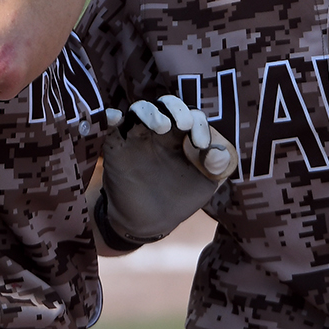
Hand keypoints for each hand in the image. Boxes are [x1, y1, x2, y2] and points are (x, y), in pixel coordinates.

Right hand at [98, 96, 237, 246]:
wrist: (150, 223)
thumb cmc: (179, 199)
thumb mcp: (205, 184)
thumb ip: (217, 167)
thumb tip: (219, 153)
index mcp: (182, 136)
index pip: (193, 117)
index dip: (200, 125)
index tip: (201, 146)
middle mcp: (159, 132)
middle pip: (166, 104)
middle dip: (176, 109)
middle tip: (184, 124)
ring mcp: (136, 138)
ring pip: (140, 109)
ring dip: (150, 112)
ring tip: (162, 126)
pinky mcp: (115, 149)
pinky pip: (109, 127)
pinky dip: (110, 117)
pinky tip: (116, 117)